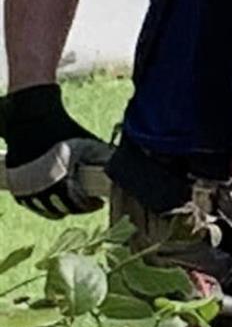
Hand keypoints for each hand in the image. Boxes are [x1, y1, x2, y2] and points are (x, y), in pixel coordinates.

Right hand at [2, 85, 114, 219]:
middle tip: (87, 202)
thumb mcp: (88, 144)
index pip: (78, 204)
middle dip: (78, 207)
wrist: (33, 119)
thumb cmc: (64, 130)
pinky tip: (56, 198)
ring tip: (72, 200)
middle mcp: (42, 187)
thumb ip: (103, 160)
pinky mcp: (17, 184)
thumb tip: (119, 171)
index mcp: (62, 180)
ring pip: (46, 208)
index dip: (90, 206)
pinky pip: (32, 203)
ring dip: (61, 207)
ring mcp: (26, 187)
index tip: (98, 202)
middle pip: (62, 208)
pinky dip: (44, 204)